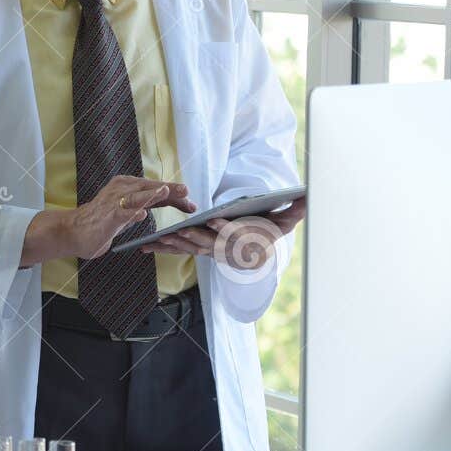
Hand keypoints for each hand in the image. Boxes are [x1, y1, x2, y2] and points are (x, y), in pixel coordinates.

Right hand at [60, 176, 195, 260]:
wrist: (73, 230)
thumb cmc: (103, 220)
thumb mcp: (129, 210)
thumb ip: (148, 204)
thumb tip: (177, 201)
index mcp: (128, 186)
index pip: (156, 188)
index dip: (175, 194)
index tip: (192, 205)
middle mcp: (121, 190)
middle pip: (149, 188)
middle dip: (169, 190)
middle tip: (186, 192)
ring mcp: (113, 202)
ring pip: (136, 196)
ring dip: (151, 194)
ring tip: (165, 192)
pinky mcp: (106, 216)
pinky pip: (121, 214)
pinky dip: (131, 213)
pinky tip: (141, 215)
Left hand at [138, 199, 306, 270]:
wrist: (257, 254)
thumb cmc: (269, 233)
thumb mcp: (284, 221)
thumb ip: (295, 210)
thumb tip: (307, 196)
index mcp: (244, 240)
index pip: (235, 235)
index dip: (225, 229)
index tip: (215, 220)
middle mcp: (225, 249)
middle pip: (208, 244)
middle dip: (194, 237)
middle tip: (180, 230)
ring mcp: (209, 251)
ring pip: (189, 249)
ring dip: (173, 245)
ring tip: (156, 240)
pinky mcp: (196, 249)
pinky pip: (178, 250)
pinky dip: (162, 249)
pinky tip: (143, 247)